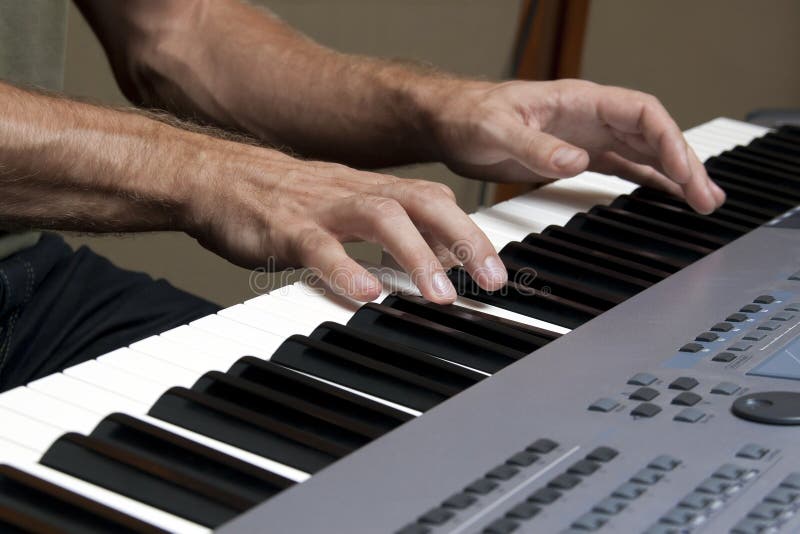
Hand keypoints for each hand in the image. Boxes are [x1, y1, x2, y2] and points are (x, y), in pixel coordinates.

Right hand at [183, 141, 506, 302]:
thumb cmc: (283, 199)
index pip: (435, 201)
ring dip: (417, 256)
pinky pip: (318, 246)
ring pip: (380, 217)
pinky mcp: (284, 227)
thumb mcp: (343, 208)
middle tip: (492, 282)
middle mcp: (354, 192)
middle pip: (424, 202)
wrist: (215, 176)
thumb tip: (431, 262)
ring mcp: (321, 207)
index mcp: (371, 189)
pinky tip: (366, 294)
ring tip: (440, 295)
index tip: (496, 271)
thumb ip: (384, 231)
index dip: (470, 233)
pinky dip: (345, 269)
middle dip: (466, 240)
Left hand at [428, 78, 724, 213]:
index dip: (670, 140)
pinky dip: (647, 180)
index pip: (643, 113)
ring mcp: (586, 136)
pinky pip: (623, 166)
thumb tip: (577, 160)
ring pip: (644, 151)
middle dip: (684, 164)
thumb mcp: (497, 130)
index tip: (684, 173)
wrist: (449, 123)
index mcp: (580, 100)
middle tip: (707, 199)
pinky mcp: (576, 156)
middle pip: (654, 134)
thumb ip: (536, 146)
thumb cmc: (470, 115)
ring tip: (701, 202)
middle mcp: (590, 117)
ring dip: (673, 174)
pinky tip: (664, 196)